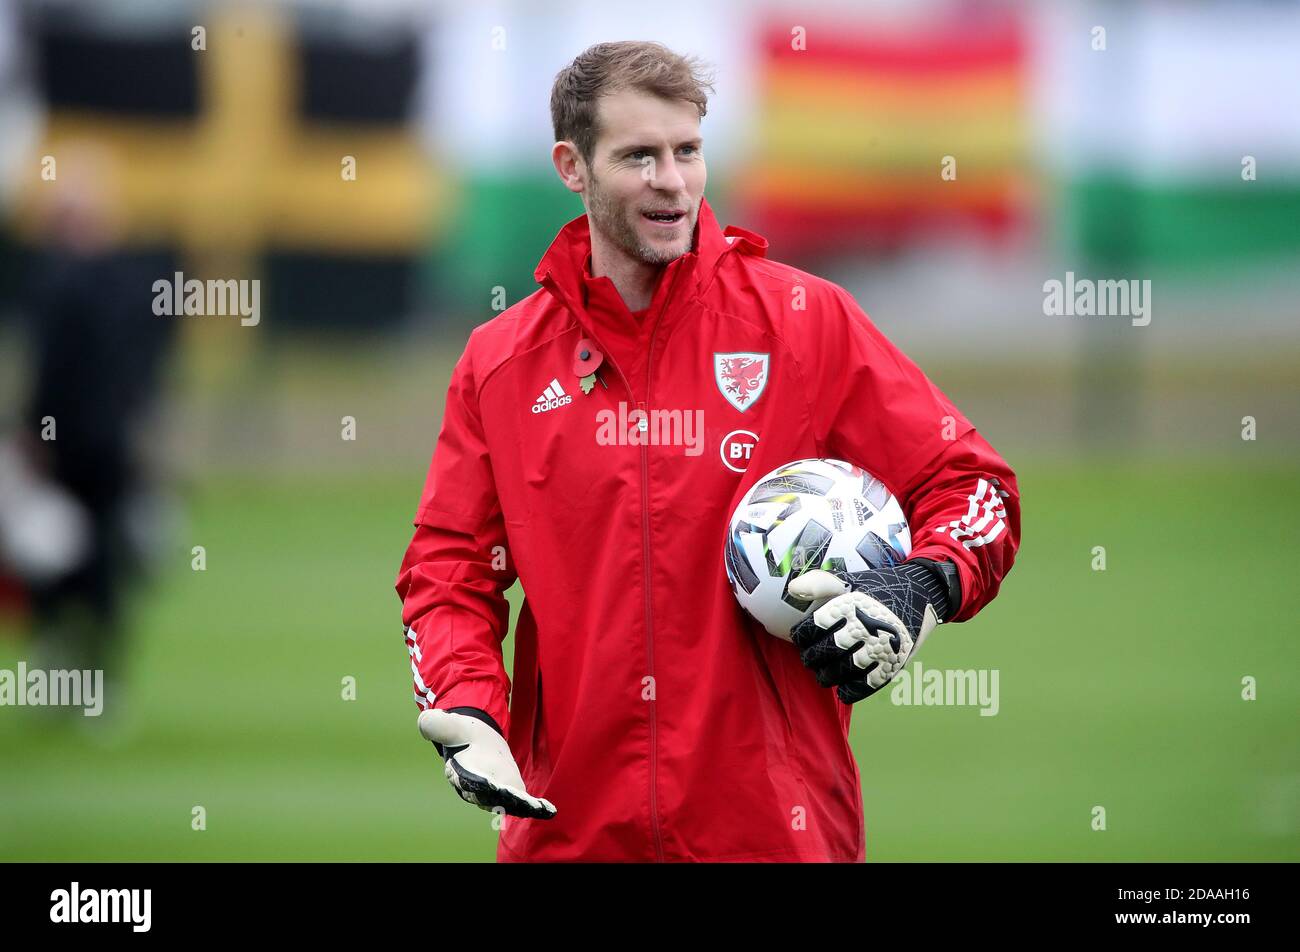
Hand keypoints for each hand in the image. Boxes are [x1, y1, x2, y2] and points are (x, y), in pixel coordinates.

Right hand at [418, 708, 556, 819]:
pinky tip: (547, 809)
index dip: (478, 784)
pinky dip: (532, 807)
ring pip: (507, 803)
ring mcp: (494, 792)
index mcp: (460, 772)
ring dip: (521, 806)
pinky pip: (520, 802)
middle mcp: (476, 788)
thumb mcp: (451, 725)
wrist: (475, 740)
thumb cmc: (462, 733)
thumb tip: (425, 722)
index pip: (467, 781)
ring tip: (536, 807)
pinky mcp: (510, 790)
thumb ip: (439, 725)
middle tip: (517, 798)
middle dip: (503, 799)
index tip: (488, 784)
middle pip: (489, 796)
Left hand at [787, 559, 956, 703]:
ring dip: (828, 676)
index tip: (798, 638)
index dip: (802, 635)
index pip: (816, 626)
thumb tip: (793, 589)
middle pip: (828, 650)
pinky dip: (852, 691)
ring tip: (822, 676)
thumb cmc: (878, 587)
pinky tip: (843, 691)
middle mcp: (866, 627)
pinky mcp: (895, 662)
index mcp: (852, 605)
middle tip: (808, 659)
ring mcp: (881, 647)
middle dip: (812, 658)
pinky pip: (869, 684)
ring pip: (845, 669)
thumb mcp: (851, 580)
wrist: (921, 593)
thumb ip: (821, 584)